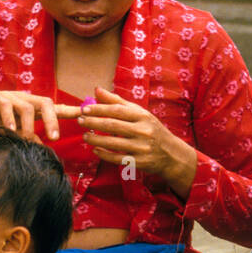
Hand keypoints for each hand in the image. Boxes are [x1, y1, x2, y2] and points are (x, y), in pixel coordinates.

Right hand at [0, 89, 69, 142]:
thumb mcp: (13, 128)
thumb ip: (27, 135)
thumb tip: (41, 147)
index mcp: (31, 105)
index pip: (53, 107)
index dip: (69, 110)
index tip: (83, 115)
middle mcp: (23, 98)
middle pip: (45, 103)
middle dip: (52, 119)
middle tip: (54, 137)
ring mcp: (10, 97)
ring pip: (27, 107)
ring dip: (29, 124)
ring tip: (28, 138)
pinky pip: (5, 106)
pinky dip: (9, 118)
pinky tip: (10, 130)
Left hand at [77, 86, 196, 196]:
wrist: (171, 154)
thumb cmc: (151, 130)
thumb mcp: (139, 113)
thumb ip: (117, 102)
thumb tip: (97, 90)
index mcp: (143, 116)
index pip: (117, 110)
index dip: (99, 109)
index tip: (84, 109)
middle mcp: (143, 131)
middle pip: (113, 126)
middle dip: (94, 123)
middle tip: (80, 121)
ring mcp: (141, 148)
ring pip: (114, 143)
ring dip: (96, 139)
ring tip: (85, 136)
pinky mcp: (139, 162)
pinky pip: (118, 158)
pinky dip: (105, 154)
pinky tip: (95, 150)